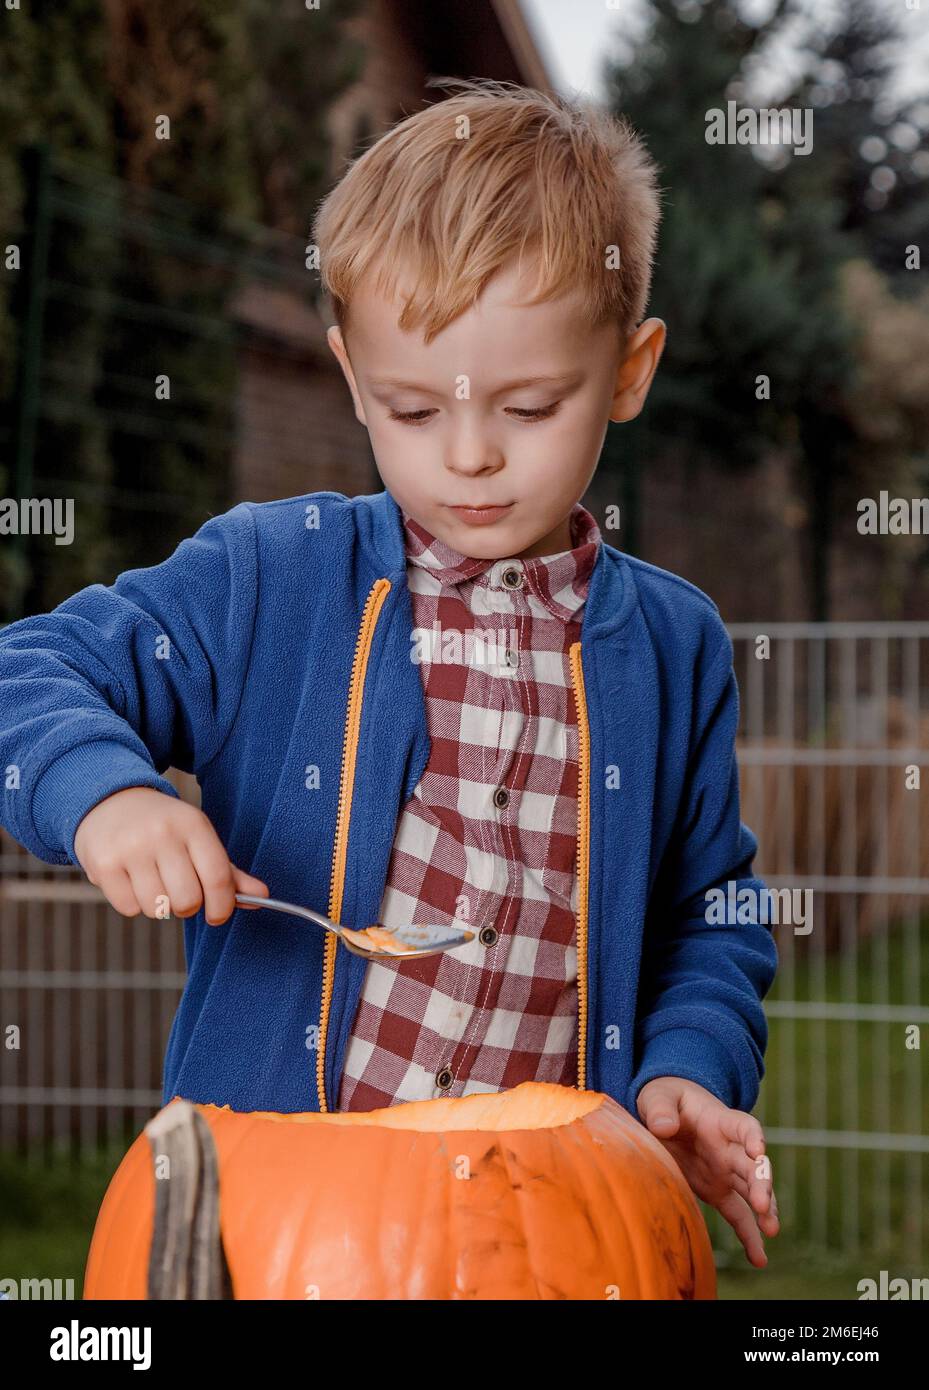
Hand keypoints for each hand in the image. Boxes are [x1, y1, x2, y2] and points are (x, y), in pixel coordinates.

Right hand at [74, 786, 268, 924]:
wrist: (110, 800)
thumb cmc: (164, 827)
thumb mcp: (198, 838)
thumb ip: (229, 872)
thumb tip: (263, 897)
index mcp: (193, 825)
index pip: (218, 878)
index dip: (222, 906)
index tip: (217, 914)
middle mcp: (162, 834)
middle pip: (188, 901)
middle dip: (187, 906)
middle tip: (179, 892)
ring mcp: (130, 848)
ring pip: (157, 909)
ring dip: (158, 905)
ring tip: (152, 881)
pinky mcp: (103, 864)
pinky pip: (129, 909)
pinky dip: (133, 904)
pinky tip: (130, 880)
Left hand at [635, 1076, 778, 1267]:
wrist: (664, 1113)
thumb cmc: (664, 1100)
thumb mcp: (658, 1097)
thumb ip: (660, 1110)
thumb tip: (664, 1127)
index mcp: (719, 1121)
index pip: (744, 1126)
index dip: (753, 1137)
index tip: (758, 1149)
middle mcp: (730, 1148)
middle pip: (753, 1165)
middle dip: (762, 1184)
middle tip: (763, 1205)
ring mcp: (727, 1171)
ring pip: (752, 1191)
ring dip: (765, 1210)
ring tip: (771, 1230)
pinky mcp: (718, 1191)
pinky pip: (738, 1215)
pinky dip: (749, 1235)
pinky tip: (759, 1259)